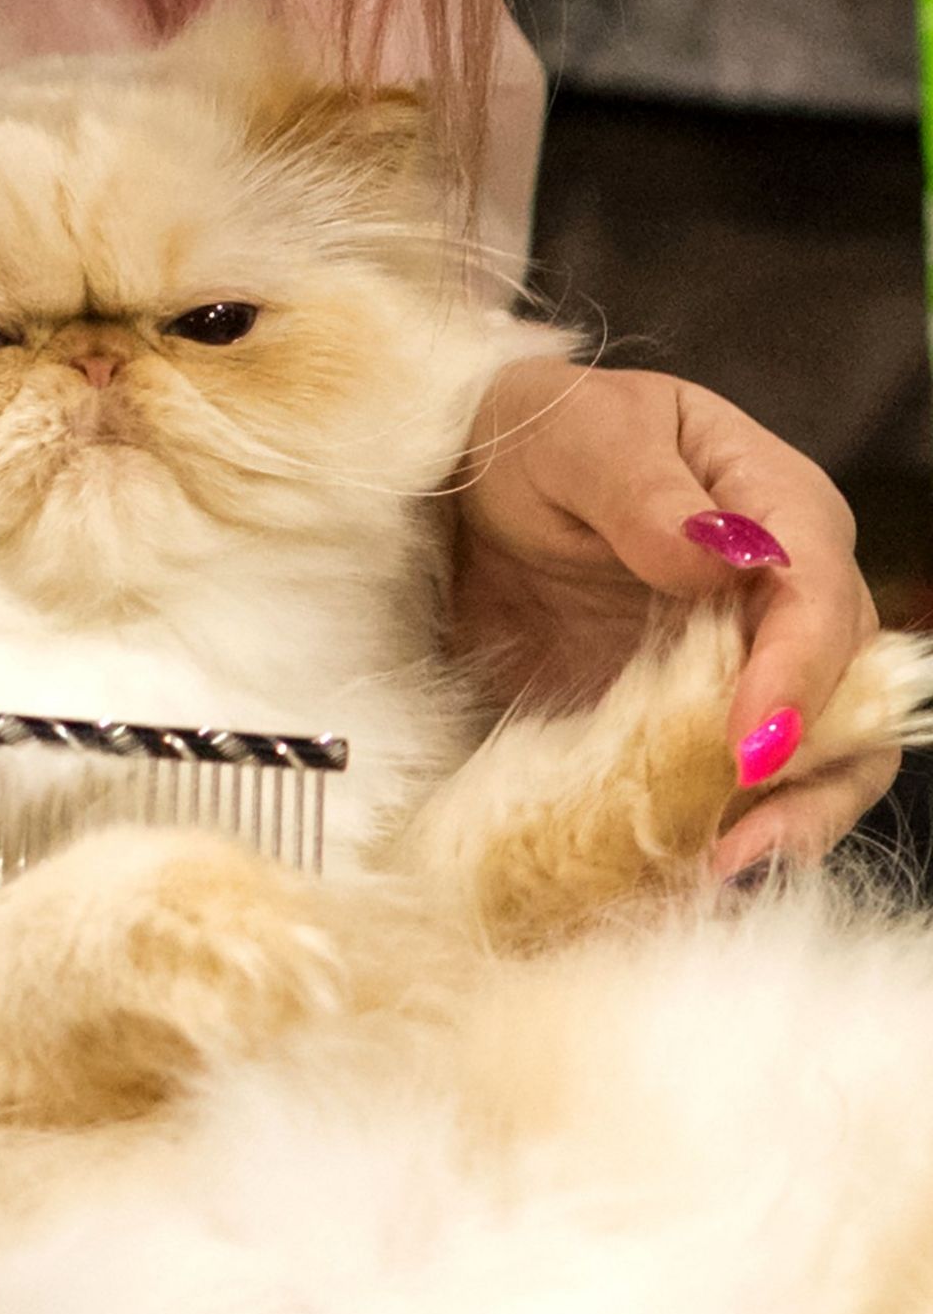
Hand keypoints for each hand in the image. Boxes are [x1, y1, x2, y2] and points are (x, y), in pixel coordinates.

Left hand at [451, 358, 885, 879]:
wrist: (465, 490)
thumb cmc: (538, 441)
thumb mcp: (578, 434)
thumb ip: (646, 490)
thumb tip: (721, 555)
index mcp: (776, 511)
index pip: (820, 599)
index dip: (799, 677)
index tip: (751, 743)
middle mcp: (779, 603)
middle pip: (848, 701)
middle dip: (809, 782)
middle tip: (736, 848)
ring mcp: (737, 674)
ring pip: (808, 766)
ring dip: (775, 828)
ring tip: (705, 877)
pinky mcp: (684, 730)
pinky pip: (721, 796)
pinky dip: (704, 837)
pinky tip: (664, 879)